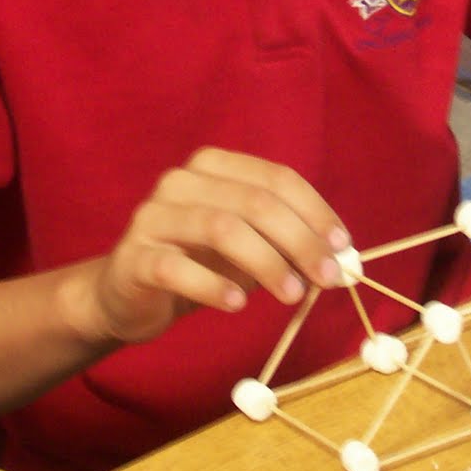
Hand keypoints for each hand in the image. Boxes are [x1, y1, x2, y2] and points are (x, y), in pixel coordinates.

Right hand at [72, 149, 350, 345]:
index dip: (315, 211)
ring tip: (292, 294)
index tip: (343, 247)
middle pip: (254, 202)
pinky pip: (176, 268)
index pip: (276, 179)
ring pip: (221, 228)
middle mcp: (181, 182)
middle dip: (299, 240)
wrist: (127, 293)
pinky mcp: (133, 258)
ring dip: (266, 262)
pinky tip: (236, 304)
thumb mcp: (247, 247)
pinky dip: (213, 285)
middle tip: (328, 278)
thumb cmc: (198, 263)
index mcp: (214, 166)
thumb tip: (339, 259)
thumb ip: (286, 243)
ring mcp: (153, 217)